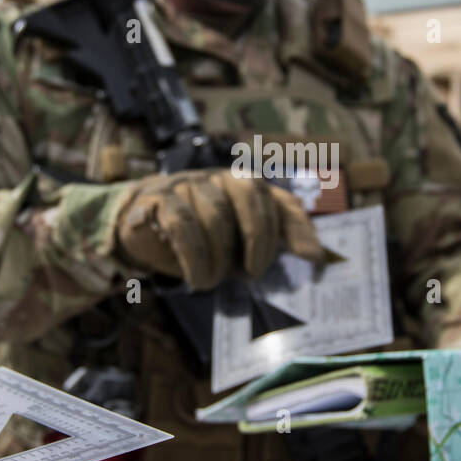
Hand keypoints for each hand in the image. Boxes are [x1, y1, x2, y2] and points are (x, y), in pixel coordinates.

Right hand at [116, 169, 324, 290]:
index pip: (278, 199)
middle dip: (257, 239)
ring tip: (211, 282)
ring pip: (213, 214)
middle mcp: (217, 177)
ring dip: (217, 258)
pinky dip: (193, 256)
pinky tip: (195, 278)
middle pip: (248, 194)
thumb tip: (319, 257)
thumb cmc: (201, 235)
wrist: (140, 227)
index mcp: (242, 185)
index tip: (311, 258)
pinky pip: (181, 223)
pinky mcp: (157, 199)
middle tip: (252, 274)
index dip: (297, 227)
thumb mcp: (240, 240)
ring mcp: (185, 184)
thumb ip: (279, 239)